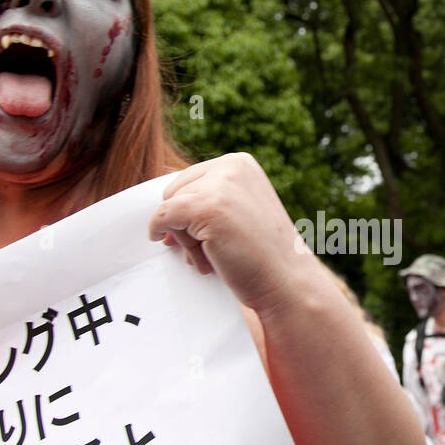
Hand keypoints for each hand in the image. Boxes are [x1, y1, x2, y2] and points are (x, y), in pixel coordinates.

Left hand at [149, 153, 319, 315]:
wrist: (286, 281)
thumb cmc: (262, 255)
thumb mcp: (241, 209)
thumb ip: (212, 198)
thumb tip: (165, 205)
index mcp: (240, 163)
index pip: (190, 179)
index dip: (185, 208)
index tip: (192, 233)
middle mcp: (231, 166)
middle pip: (176, 189)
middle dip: (183, 222)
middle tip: (206, 249)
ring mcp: (219, 185)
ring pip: (170, 205)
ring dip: (181, 236)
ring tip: (208, 256)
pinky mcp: (205, 207)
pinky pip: (162, 216)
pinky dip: (158, 231)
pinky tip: (165, 243)